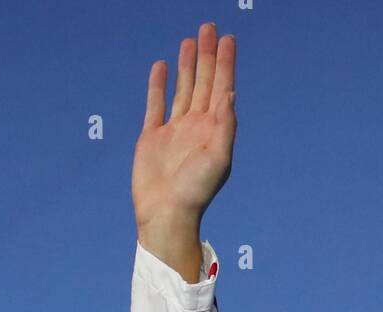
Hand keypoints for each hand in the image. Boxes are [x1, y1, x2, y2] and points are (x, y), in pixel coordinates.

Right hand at [132, 21, 236, 238]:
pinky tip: (162, 68)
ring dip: (188, 65)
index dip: (226, 63)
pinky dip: (159, 85)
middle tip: (209, 27)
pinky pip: (156, 104)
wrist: (166, 213)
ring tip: (191, 40)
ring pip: (183, 89)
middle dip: (208, 55)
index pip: (222, 88)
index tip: (228, 39)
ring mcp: (174, 130)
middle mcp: (196, 127)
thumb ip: (225, 126)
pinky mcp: (152, 136)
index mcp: (214, 130)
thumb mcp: (219, 159)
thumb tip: (230, 93)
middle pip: (204, 82)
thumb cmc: (196, 192)